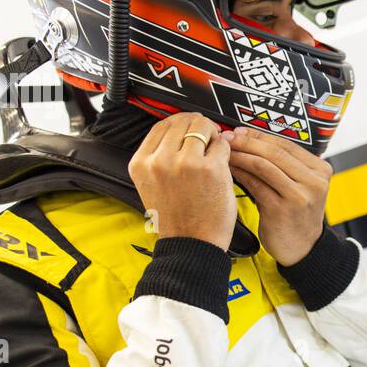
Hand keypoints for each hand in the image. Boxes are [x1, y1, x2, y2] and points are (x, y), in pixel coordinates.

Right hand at [128, 113, 234, 250]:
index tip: (190, 126)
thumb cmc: (177, 218)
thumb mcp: (152, 184)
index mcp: (141, 163)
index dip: (180, 121)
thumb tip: (179, 129)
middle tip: (208, 136)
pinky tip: (222, 165)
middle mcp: (160, 160)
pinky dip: (225, 151)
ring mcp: (185, 163)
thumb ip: (159, 156)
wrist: (191, 244)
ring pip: (203, 128)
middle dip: (199, 125)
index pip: (162, 125)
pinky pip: (222, 145)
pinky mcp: (210, 169)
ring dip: (213, 136)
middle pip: (183, 121)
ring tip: (214, 152)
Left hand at [222, 126, 330, 264]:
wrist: (303, 249)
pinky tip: (230, 170)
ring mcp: (299, 196)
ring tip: (226, 152)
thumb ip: (286, 166)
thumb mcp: (301, 187)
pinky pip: (255, 184)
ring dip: (241, 156)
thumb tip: (251, 139)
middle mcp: (314, 182)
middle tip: (229, 138)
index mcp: (321, 170)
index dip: (261, 135)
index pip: (287, 144)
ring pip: (264, 165)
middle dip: (248, 142)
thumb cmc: (297, 215)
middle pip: (275, 152)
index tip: (241, 131)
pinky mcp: (281, 209)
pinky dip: (240, 174)